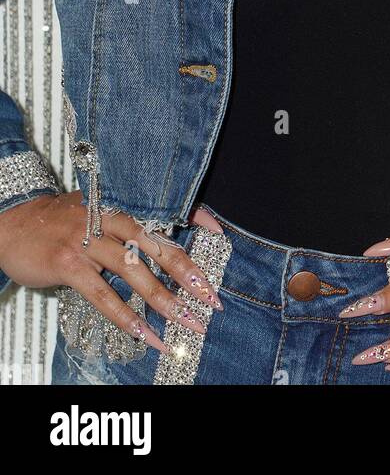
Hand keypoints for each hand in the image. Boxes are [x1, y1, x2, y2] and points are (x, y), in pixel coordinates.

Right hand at [0, 190, 224, 352]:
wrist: (13, 220)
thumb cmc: (59, 221)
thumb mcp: (95, 211)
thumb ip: (127, 225)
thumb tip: (161, 243)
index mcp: (120, 205)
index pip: (166, 209)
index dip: (196, 219)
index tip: (222, 237)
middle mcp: (109, 218)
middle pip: (157, 245)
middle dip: (188, 272)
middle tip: (212, 297)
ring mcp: (89, 240)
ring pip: (135, 271)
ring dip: (163, 300)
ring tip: (186, 321)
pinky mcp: (69, 264)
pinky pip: (102, 294)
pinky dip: (124, 315)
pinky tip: (143, 332)